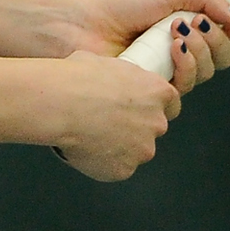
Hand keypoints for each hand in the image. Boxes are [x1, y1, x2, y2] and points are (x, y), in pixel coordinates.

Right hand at [50, 49, 179, 181]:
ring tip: (91, 134)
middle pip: (153, 128)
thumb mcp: (102, 61)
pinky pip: (117, 167)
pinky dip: (104, 162)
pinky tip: (85, 148)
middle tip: (107, 120)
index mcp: (156, 91)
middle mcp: (156, 122)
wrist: (60, 104)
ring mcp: (143, 149)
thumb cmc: (76, 79)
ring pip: (135, 150)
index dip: (152, 104)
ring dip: (120, 146)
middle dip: (135, 127)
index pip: (170, 102)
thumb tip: (106, 77)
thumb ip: (117, 76)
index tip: (138, 106)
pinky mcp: (125, 169)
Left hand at [75, 0, 229, 95]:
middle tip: (191, 23)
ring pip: (205, 74)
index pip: (228, 38)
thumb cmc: (121, 6)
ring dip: (198, 51)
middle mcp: (183, 53)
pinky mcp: (155, 93)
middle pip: (222, 59)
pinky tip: (170, 51)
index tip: (221, 20)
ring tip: (174, 34)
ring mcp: (169, 74)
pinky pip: (184, 91)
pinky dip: (184, 68)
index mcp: (189, 28)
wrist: (87, 26)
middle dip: (214, 40)